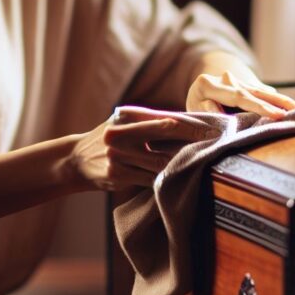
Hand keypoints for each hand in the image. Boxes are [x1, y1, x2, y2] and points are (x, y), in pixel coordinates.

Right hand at [68, 108, 209, 190]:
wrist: (77, 159)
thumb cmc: (111, 137)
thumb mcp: (125, 123)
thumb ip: (151, 122)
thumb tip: (190, 123)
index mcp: (127, 115)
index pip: (166, 118)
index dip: (192, 124)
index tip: (214, 128)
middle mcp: (121, 132)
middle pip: (167, 135)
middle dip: (194, 138)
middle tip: (217, 141)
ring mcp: (118, 155)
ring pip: (162, 161)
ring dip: (183, 162)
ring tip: (204, 161)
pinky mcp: (118, 175)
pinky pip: (150, 179)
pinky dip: (166, 179)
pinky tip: (181, 179)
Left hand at [186, 70, 294, 117]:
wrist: (200, 86)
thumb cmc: (196, 103)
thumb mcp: (193, 108)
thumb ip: (205, 109)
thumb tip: (220, 113)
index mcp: (209, 84)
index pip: (238, 97)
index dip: (259, 107)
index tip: (277, 115)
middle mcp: (227, 79)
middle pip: (254, 92)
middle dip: (276, 103)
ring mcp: (239, 80)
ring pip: (262, 91)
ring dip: (281, 100)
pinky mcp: (249, 84)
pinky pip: (265, 92)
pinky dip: (278, 100)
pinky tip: (293, 106)